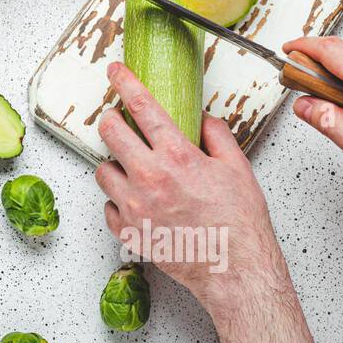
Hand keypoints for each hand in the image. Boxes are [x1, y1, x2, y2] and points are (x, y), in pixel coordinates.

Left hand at [96, 61, 342, 342]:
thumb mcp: (238, 168)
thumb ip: (217, 136)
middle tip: (121, 124)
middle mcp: (149, 177)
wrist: (235, 271)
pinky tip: (138, 203)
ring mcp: (134, 207)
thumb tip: (202, 121)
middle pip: (109, 133)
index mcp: (177, 156)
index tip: (115, 71)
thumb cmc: (240, 223)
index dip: (124, 83)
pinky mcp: (128, 232)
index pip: (141, 106)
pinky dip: (118, 201)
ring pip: (102, 171)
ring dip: (115, 165)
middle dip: (112, 122)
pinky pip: (108, 207)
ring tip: (135, 170)